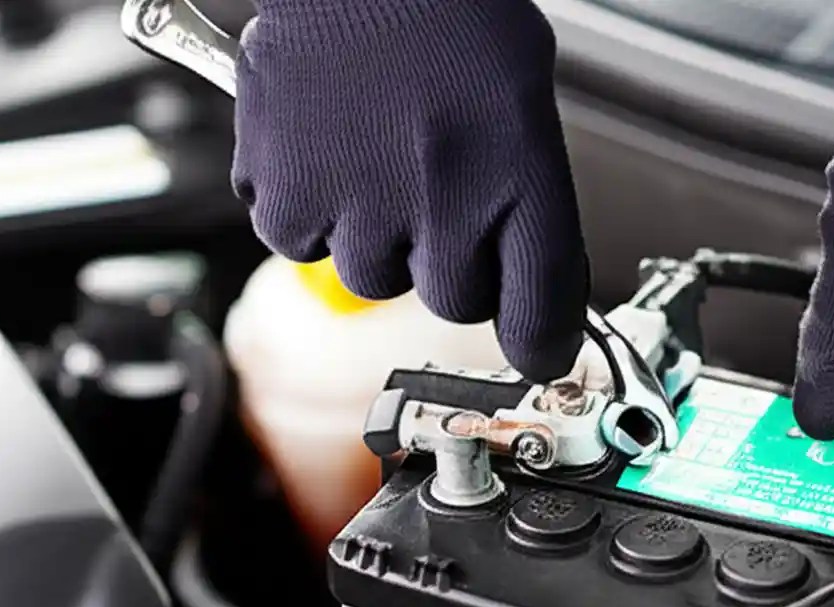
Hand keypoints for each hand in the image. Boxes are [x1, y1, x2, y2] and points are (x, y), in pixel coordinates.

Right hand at [231, 0, 587, 381]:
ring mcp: (366, 207)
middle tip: (431, 193)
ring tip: (372, 154)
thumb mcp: (519, 98)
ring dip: (373, 233)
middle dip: (446, 260)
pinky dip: (306, 206)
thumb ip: (523, 189)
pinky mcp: (291, 196)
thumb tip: (524, 268)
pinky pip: (298, 241)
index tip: (537, 347)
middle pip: (452, 301)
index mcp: (521, 175)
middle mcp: (448, 204)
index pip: (541, 307)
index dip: (540, 338)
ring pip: (372, 276)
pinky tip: (324, 149)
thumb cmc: (446, 11)